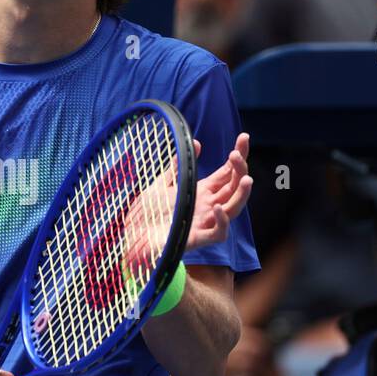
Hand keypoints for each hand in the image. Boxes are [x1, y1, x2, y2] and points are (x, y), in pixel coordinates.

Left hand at [120, 132, 253, 268]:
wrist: (130, 234)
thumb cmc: (147, 211)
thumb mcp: (162, 183)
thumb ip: (179, 166)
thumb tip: (197, 142)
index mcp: (202, 192)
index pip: (227, 172)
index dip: (238, 156)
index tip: (243, 136)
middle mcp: (207, 206)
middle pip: (234, 187)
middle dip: (240, 170)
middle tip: (236, 154)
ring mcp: (204, 223)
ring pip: (233, 209)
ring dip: (241, 194)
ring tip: (246, 179)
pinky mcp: (196, 239)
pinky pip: (218, 233)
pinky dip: (221, 221)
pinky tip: (217, 208)